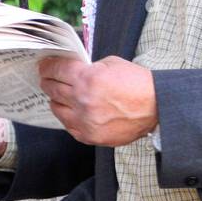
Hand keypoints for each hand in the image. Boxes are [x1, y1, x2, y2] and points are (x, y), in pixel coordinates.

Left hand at [38, 55, 156, 146]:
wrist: (156, 106)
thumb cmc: (137, 84)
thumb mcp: (112, 64)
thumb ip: (89, 68)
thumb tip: (72, 71)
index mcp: (88, 79)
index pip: (56, 70)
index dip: (48, 67)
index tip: (45, 66)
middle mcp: (83, 100)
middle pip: (52, 89)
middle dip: (48, 81)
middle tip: (47, 78)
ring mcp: (85, 121)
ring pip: (57, 108)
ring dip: (56, 100)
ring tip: (60, 96)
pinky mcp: (90, 136)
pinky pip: (69, 126)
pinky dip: (68, 117)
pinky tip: (72, 111)